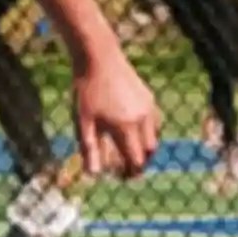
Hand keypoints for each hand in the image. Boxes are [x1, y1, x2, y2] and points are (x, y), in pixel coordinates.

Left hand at [72, 51, 161, 180]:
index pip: (135, 160)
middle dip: (139, 163)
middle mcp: (141, 119)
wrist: (99, 58)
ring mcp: (148, 108)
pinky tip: (133, 132)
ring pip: (154, 138)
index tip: (121, 178)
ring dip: (144, 148)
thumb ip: (90, 149)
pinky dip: (147, 133)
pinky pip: (154, 123)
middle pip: (148, 152)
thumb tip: (94, 175)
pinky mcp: (149, 98)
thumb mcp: (83, 122)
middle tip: (126, 169)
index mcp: (125, 127)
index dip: (130, 173)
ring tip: (130, 152)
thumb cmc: (86, 90)